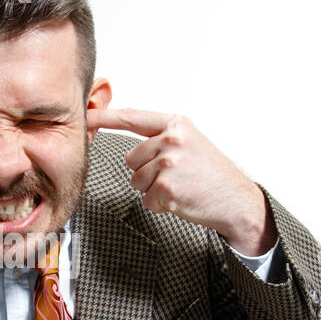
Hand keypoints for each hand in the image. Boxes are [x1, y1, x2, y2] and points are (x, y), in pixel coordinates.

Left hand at [86, 108, 276, 254]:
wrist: (236, 199)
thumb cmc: (211, 173)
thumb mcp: (190, 141)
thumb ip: (160, 136)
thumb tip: (131, 141)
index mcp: (176, 124)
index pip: (131, 118)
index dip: (104, 118)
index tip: (85, 114)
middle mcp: (171, 140)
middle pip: (131, 159)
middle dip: (147, 171)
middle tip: (176, 175)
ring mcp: (169, 164)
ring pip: (136, 181)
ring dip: (154, 189)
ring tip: (180, 186)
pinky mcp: (167, 189)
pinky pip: (147, 200)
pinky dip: (161, 205)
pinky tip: (181, 199)